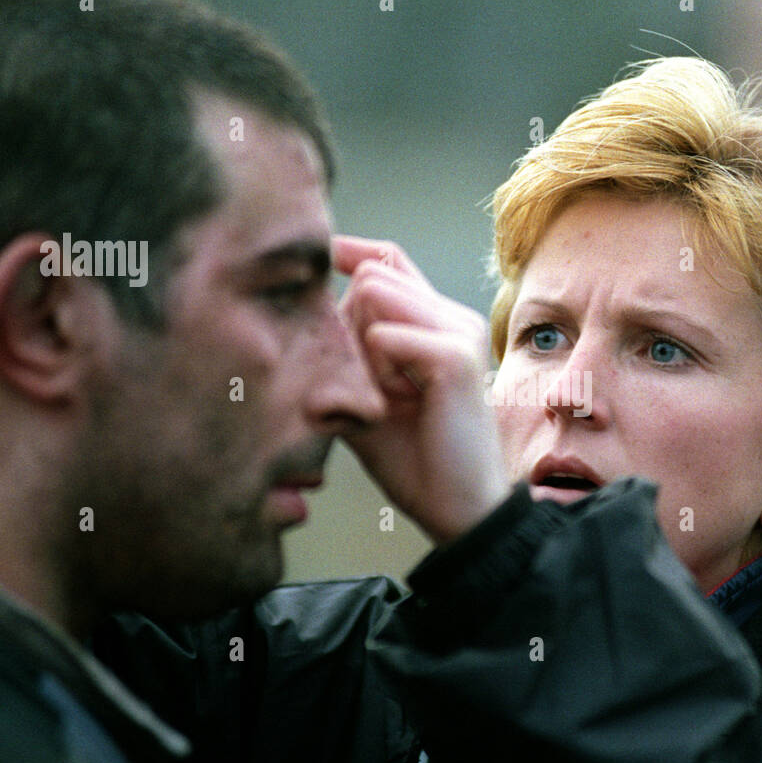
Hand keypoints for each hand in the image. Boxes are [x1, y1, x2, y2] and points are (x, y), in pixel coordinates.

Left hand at [335, 235, 509, 543]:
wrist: (459, 509)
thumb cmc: (415, 460)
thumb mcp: (366, 398)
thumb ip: (345, 356)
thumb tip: (302, 318)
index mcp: (438, 323)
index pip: (390, 260)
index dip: (353, 253)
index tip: (325, 256)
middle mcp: (452, 317)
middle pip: (370, 275)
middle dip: (348, 325)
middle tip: (371, 388)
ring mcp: (458, 330)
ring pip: (373, 292)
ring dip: (361, 348)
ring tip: (387, 397)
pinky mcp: (454, 355)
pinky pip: (384, 334)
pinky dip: (375, 372)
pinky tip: (398, 404)